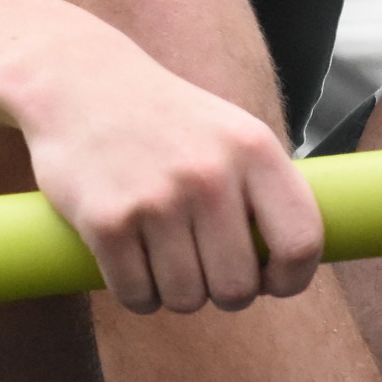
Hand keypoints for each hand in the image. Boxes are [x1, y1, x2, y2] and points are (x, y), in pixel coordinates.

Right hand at [11, 36, 323, 315]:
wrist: (81, 82)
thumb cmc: (168, 121)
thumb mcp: (232, 134)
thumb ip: (264, 192)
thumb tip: (289, 269)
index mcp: (253, 149)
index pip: (301, 241)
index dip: (292, 278)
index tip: (272, 282)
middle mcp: (209, 174)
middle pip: (237, 288)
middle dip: (223, 291)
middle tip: (204, 267)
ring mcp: (157, 199)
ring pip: (186, 299)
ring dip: (176, 292)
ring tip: (164, 255)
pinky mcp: (106, 221)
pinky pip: (137, 296)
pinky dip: (137, 293)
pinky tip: (132, 261)